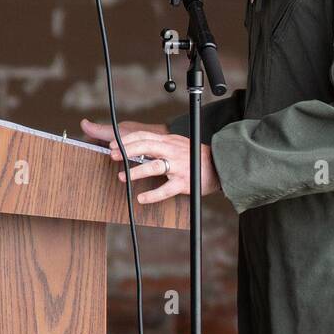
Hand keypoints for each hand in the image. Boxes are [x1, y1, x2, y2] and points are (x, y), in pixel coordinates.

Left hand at [81, 118, 221, 203]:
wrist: (220, 166)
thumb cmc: (196, 157)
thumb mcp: (178, 144)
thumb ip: (160, 145)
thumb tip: (138, 147)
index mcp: (170, 141)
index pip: (145, 136)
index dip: (127, 140)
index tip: (113, 145)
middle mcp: (173, 151)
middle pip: (147, 146)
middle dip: (127, 150)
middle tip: (113, 156)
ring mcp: (179, 166)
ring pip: (155, 166)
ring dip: (136, 171)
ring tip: (122, 177)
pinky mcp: (184, 182)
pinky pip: (166, 190)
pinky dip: (152, 195)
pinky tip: (141, 198)